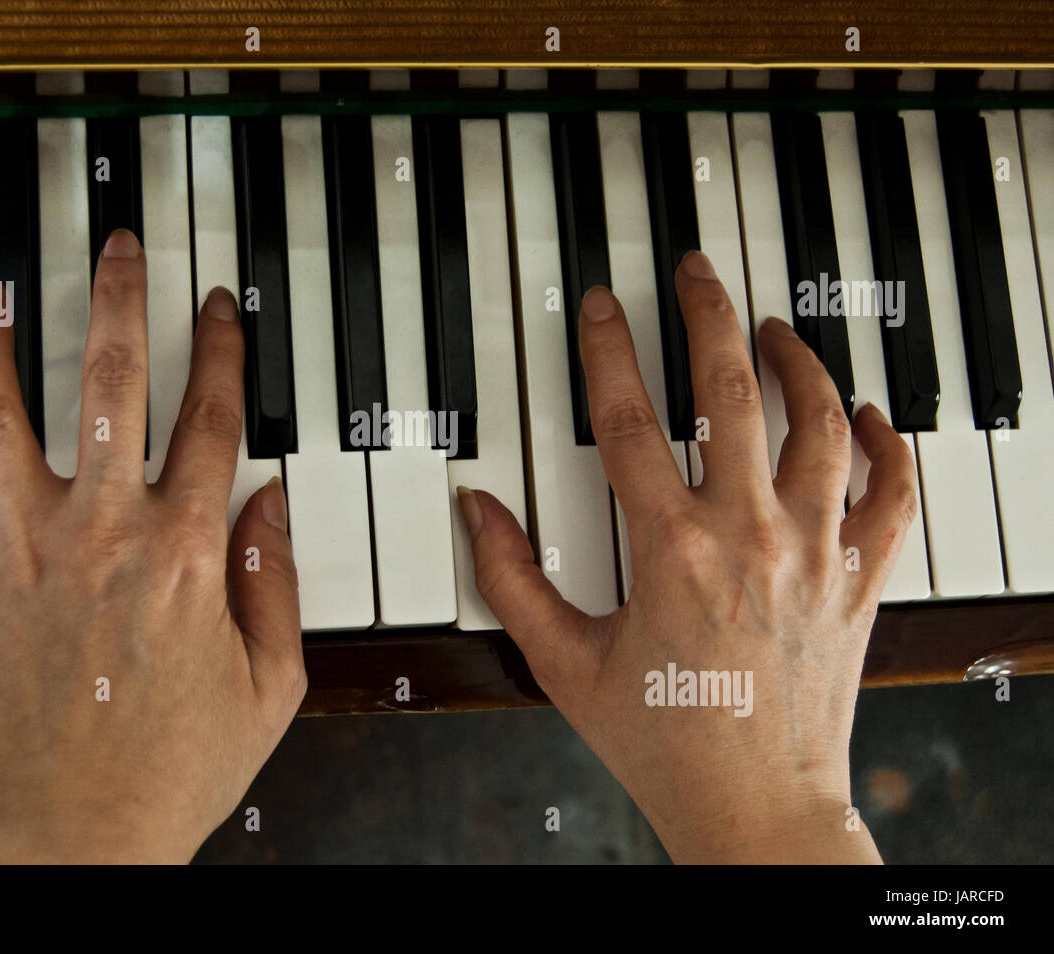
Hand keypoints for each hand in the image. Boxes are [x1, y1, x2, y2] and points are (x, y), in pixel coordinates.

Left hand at [0, 229, 305, 862]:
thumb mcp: (272, 680)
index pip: (213, 418)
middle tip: (118, 251)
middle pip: (112, 384)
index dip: (221, 349)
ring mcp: (26, 552)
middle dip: (120, 300)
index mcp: (187, 550)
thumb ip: (276, 580)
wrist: (84, 831)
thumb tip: (271, 502)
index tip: (217, 308)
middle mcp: (103, 532)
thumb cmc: (176, 766)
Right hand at [458, 250, 914, 862]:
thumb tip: (477, 511)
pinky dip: (887, 445)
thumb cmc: (666, 744)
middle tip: (697, 270)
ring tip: (776, 329)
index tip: (603, 307)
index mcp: (671, 550)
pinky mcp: (859, 579)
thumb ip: (511, 580)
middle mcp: (750, 535)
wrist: (758, 808)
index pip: (629, 419)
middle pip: (734, 391)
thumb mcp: (565, 664)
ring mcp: (815, 552)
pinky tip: (868, 416)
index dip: (609, 350)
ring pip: (821, 423)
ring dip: (800, 362)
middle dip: (710, 314)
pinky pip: (892, 493)